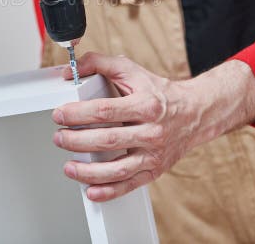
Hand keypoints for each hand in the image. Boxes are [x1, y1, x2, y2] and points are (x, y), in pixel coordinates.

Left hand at [51, 52, 254, 201]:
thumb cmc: (158, 93)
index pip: (104, 111)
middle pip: (107, 140)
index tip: (59, 115)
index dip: (77, 114)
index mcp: (145, 105)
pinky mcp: (154, 170)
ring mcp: (153, 154)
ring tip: (69, 167)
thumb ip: (98, 63)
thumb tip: (70, 71)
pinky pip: (129, 185)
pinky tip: (91, 190)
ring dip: (88, 171)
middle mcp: (151, 131)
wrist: (195, 113)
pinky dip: (108, 191)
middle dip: (76, 141)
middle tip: (59, 138)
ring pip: (117, 169)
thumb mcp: (131, 70)